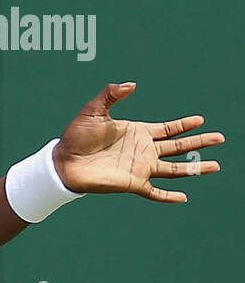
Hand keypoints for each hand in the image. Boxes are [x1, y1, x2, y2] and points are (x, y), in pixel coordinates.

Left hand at [54, 82, 224, 202]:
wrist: (63, 161)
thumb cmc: (75, 136)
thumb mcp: (93, 111)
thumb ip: (111, 95)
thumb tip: (132, 84)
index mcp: (137, 132)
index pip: (168, 129)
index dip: (184, 125)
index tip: (201, 120)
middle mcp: (143, 151)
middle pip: (179, 147)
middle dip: (199, 142)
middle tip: (220, 138)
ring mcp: (140, 168)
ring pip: (175, 169)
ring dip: (194, 168)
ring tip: (215, 166)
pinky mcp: (132, 183)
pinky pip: (155, 191)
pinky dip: (168, 195)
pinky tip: (184, 197)